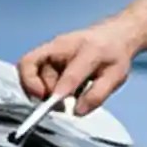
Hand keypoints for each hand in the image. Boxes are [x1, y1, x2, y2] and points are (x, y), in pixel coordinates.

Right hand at [16, 23, 135, 113]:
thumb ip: (97, 95)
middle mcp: (63, 44)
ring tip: (59, 99)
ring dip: (40, 89)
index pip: (71, 72)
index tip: (58, 106)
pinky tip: (54, 90)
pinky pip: (30, 70)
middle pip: (35, 66)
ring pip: (30, 70)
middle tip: (58, 105)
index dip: (61, 90)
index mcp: (89, 49)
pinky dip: (37, 85)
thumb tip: (77, 112)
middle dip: (42, 90)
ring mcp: (51, 48)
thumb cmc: (114, 55)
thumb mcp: (116, 77)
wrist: (112, 34)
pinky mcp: (44, 54)